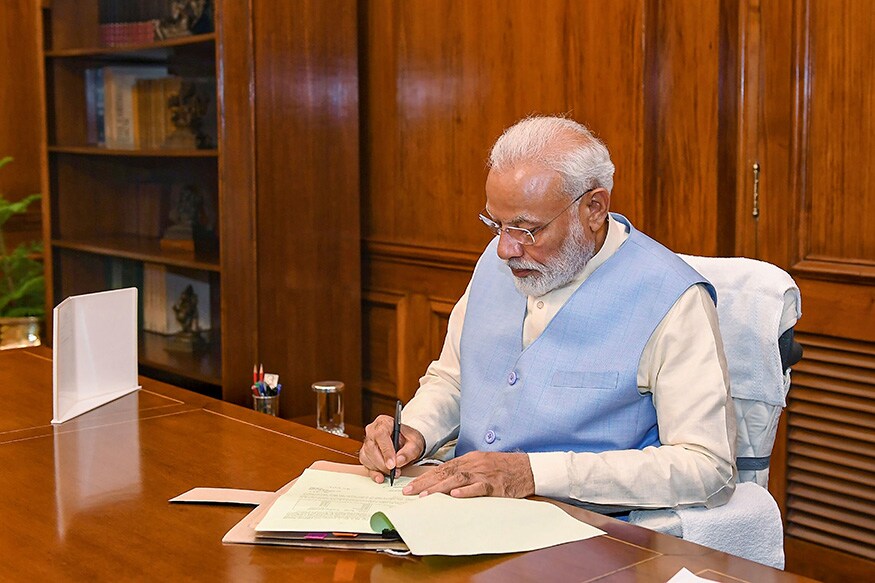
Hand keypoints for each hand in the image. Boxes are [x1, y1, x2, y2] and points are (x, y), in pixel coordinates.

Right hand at [359, 415, 424, 482]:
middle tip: (395, 472)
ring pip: (367, 457)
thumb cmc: (409, 440)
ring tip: (394, 473)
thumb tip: (399, 461)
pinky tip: (382, 477)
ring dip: (380, 469)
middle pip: (371, 448)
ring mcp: (367, 442)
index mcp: (384, 422)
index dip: (386, 451)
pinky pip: (366, 464)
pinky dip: (374, 473)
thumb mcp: (415, 443)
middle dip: (383, 463)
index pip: (380, 435)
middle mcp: (372, 431)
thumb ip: (409, 451)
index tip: (392, 464)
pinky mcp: (365, 454)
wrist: (406, 443)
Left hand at [402, 451, 534, 498]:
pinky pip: (479, 487)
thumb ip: (465, 471)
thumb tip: (444, 483)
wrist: (528, 468)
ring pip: (458, 479)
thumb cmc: (504, 468)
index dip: (425, 477)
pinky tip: (455, 496)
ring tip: (425, 496)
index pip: (442, 468)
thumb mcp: (482, 465)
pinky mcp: (495, 484)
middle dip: (425, 483)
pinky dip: (466, 491)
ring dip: (439, 488)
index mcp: (469, 459)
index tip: (410, 486)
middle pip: (445, 473)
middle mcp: (474, 464)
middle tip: (409, 492)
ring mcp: (484, 473)